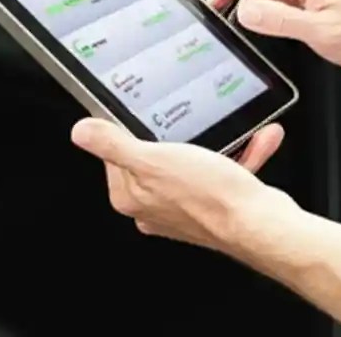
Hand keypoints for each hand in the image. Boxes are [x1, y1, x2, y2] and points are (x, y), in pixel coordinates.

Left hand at [70, 118, 296, 252]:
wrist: (259, 224)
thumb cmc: (208, 198)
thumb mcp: (153, 159)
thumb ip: (114, 144)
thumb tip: (82, 131)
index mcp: (131, 197)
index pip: (116, 156)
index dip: (132, 131)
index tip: (149, 116)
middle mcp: (155, 207)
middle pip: (158, 157)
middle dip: (183, 135)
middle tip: (194, 124)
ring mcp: (187, 207)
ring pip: (197, 163)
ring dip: (219, 143)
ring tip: (234, 130)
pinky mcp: (216, 206)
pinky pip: (224, 172)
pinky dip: (240, 155)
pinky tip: (256, 140)